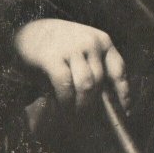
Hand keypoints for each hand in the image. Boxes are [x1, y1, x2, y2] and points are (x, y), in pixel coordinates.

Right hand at [14, 19, 129, 113]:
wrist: (27, 30)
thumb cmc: (58, 45)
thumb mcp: (83, 50)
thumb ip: (94, 69)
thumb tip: (105, 102)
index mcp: (102, 41)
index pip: (118, 69)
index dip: (123, 92)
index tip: (126, 111)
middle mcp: (91, 42)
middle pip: (100, 82)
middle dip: (94, 105)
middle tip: (88, 122)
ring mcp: (72, 48)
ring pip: (86, 85)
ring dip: (81, 106)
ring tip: (75, 119)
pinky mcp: (52, 56)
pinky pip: (65, 85)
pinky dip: (65, 101)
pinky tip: (62, 109)